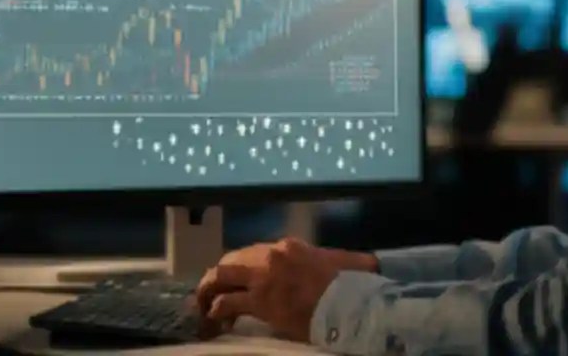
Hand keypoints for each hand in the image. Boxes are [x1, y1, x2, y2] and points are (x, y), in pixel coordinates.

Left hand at [194, 237, 377, 342]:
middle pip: (231, 261)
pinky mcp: (259, 302)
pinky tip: (215, 321)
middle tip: (212, 292)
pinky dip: (215, 311)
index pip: (255, 253)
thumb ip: (340, 259)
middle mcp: (270, 256)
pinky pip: (226, 304)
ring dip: (207, 291)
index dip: (244, 268)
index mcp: (289, 247)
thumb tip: (364, 263)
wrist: (350, 304)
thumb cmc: (352, 285)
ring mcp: (262, 279)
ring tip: (204, 307)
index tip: (241, 282)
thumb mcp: (348, 262)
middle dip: (218, 277)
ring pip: (221, 277)